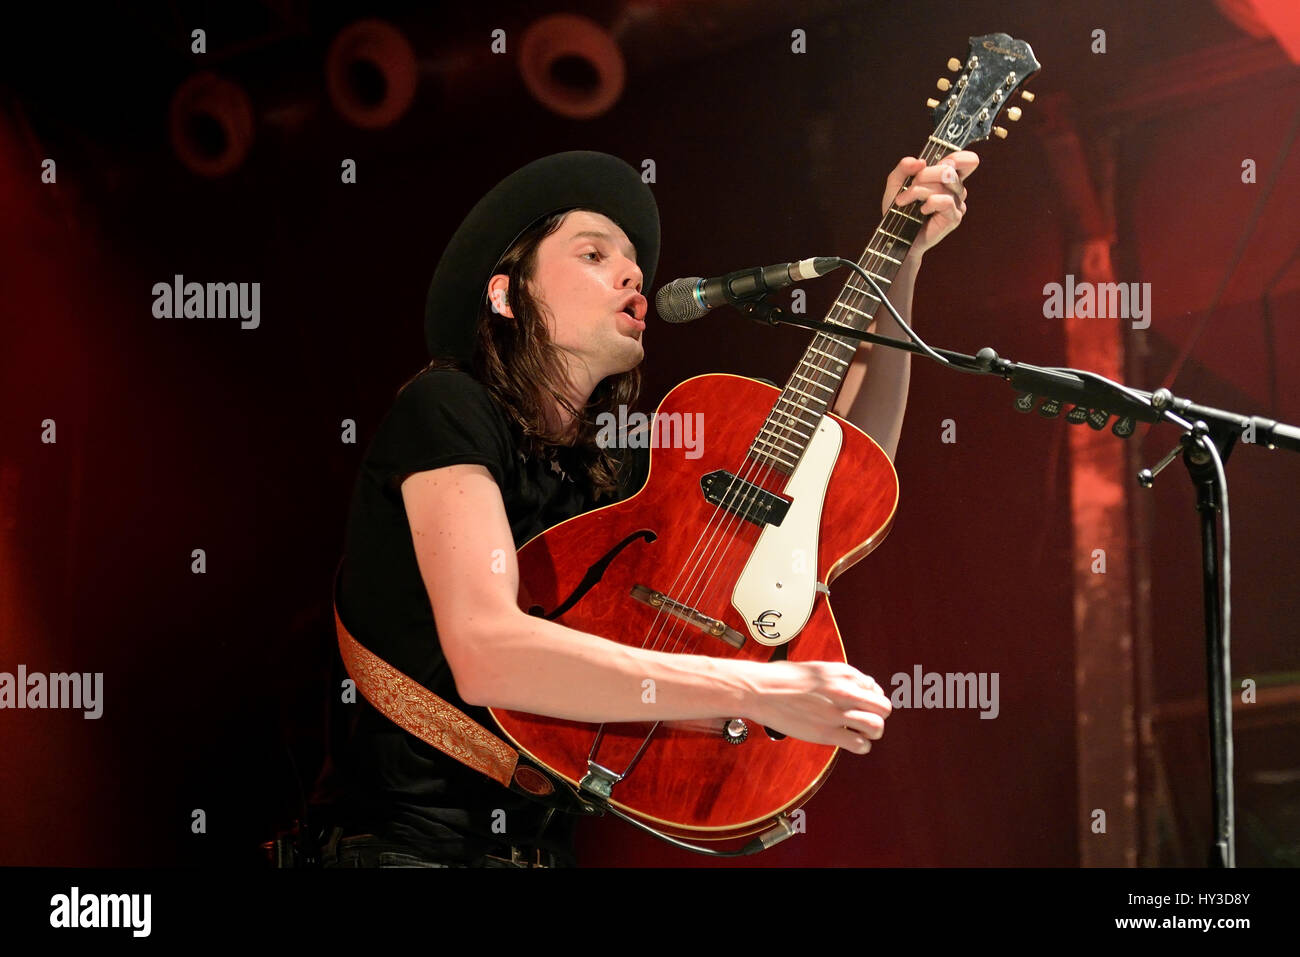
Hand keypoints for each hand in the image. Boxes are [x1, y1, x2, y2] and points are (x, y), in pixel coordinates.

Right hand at [742, 660, 892, 753]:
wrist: (760, 689)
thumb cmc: (781, 678)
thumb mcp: (816, 668)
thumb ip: (840, 676)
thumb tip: (861, 684)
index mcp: (842, 673)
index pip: (874, 688)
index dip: (870, 698)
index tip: (861, 705)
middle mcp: (844, 691)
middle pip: (883, 708)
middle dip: (877, 716)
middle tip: (865, 720)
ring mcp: (836, 713)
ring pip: (877, 727)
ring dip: (872, 732)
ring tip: (861, 733)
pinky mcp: (827, 732)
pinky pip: (860, 744)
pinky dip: (860, 746)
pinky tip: (850, 742)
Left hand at [882, 150, 978, 255]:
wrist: (896, 236)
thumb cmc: (899, 209)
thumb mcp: (896, 183)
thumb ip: (904, 167)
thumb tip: (920, 161)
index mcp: (947, 177)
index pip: (968, 160)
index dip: (956, 157)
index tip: (937, 164)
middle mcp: (956, 189)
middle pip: (949, 169)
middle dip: (924, 175)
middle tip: (908, 188)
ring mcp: (957, 203)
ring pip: (944, 183)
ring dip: (919, 190)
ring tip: (904, 201)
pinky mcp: (954, 217)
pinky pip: (946, 200)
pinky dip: (931, 202)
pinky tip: (921, 210)